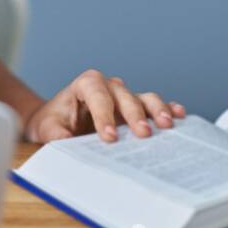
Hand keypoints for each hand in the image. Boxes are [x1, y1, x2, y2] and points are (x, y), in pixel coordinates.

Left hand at [21, 69, 186, 143]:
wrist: (59, 121)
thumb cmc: (53, 122)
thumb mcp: (48, 129)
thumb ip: (56, 135)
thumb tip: (66, 143)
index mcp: (86, 84)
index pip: (97, 95)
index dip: (103, 115)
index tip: (108, 138)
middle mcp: (109, 86)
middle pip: (125, 96)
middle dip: (134, 115)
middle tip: (143, 134)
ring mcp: (125, 96)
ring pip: (144, 98)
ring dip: (157, 110)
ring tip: (167, 125)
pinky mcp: (136, 108)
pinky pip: (154, 105)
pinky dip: (167, 109)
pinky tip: (180, 116)